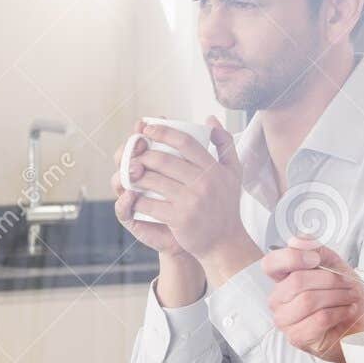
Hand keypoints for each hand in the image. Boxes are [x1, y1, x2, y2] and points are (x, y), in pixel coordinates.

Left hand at [127, 117, 260, 284]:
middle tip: (133, 154)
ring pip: (153, 180)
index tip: (147, 128)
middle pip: (163, 160)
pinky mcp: (179, 219)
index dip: (163, 131)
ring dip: (136, 176)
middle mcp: (204, 183)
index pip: (185, 142)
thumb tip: (209, 119)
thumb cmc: (226, 205)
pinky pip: (150, 204)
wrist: (224, 242)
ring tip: (130, 173)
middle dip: (142, 155)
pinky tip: (131, 196)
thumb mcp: (233, 172)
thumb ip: (225, 143)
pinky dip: (137, 199)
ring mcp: (191, 201)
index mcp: (214, 169)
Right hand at [264, 237, 363, 362]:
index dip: (292, 257)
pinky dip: (338, 312)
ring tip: (350, 298)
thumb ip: (317, 250)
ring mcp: (285, 320)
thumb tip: (295, 240)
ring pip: (308, 300)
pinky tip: (346, 311)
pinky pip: (318, 319)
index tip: (315, 259)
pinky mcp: (297, 337)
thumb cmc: (345, 298)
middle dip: (329, 280)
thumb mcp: (336, 267)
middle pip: (296, 281)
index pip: (271, 264)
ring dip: (337, 297)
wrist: (359, 326)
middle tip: (348, 284)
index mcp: (284, 279)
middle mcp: (279, 299)